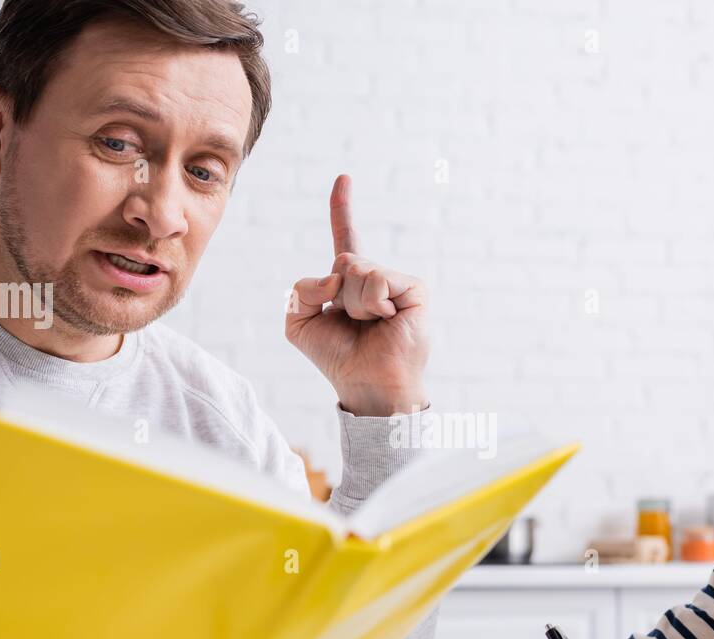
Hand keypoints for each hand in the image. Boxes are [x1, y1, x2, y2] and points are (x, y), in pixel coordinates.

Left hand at [285, 174, 428, 415]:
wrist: (366, 383)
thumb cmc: (337, 358)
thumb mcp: (299, 323)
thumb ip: (301, 288)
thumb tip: (336, 273)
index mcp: (349, 283)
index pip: (344, 237)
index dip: (342, 209)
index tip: (343, 179)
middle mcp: (375, 278)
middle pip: (343, 258)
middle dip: (337, 293)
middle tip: (354, 322)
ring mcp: (396, 282)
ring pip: (359, 268)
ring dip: (355, 303)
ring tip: (371, 325)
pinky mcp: (414, 290)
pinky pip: (379, 279)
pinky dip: (373, 304)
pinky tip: (387, 321)